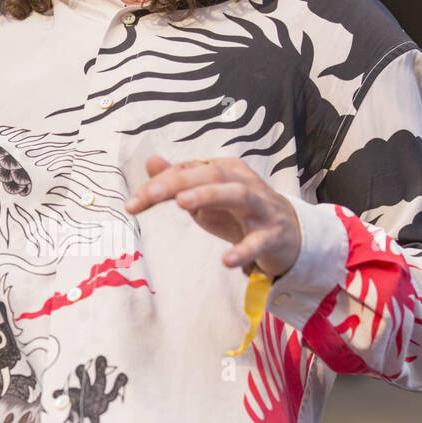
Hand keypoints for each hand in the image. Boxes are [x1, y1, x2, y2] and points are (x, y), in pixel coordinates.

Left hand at [124, 154, 300, 278]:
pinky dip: (244, 250)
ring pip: (238, 194)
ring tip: (183, 203)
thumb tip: (150, 162)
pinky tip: (227, 260)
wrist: (289, 235)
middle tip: (150, 194)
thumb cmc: (241, 214)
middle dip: (178, 182)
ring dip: (210, 195)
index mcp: (225, 170)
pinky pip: (258, 241)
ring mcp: (261, 207)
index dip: (159, 184)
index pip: (188, 171)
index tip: (132, 203)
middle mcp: (243, 182)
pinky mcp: (273, 234)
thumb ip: (180, 180)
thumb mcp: (207, 196)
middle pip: (210, 174)